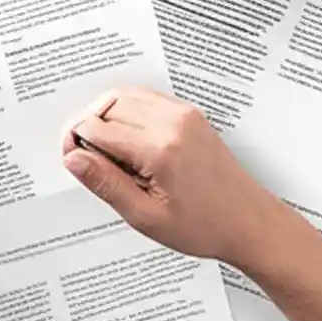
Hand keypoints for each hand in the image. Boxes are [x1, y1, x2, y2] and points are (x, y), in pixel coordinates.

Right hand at [62, 87, 301, 269]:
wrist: (248, 221)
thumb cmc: (204, 225)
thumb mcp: (145, 216)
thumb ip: (106, 183)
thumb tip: (74, 159)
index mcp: (160, 149)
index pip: (97, 128)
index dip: (76, 143)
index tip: (74, 161)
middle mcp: (172, 122)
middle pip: (107, 105)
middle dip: (88, 126)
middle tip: (85, 157)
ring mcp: (183, 114)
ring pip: (124, 95)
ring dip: (106, 116)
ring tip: (105, 150)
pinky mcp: (189, 114)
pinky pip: (145, 98)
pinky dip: (127, 111)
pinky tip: (126, 140)